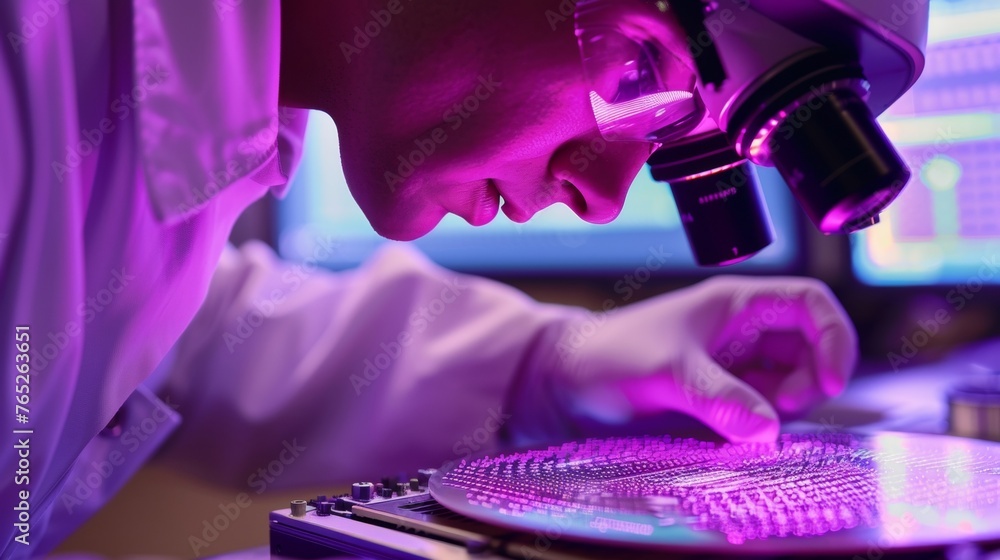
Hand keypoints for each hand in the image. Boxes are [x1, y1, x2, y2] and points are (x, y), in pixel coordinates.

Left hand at [552, 275, 857, 442]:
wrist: (565, 383)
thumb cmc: (609, 357)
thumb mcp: (667, 373)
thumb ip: (718, 398)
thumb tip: (769, 430)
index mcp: (736, 304)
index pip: (811, 303)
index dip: (835, 337)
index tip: (831, 383)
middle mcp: (741, 332)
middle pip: (810, 351)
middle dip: (808, 383)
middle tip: (777, 409)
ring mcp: (732, 365)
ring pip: (789, 386)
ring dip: (782, 410)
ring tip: (744, 423)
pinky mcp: (719, 397)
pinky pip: (760, 411)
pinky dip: (760, 426)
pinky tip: (735, 436)